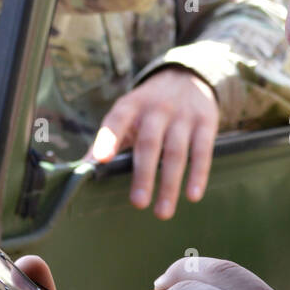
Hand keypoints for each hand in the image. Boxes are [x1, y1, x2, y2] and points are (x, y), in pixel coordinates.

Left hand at [89, 67, 218, 220]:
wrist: (187, 76)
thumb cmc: (149, 106)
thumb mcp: (127, 113)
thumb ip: (108, 139)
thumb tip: (83, 168)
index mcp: (131, 106)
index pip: (117, 120)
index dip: (108, 138)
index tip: (100, 160)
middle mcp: (157, 109)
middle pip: (149, 143)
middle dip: (143, 174)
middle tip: (138, 203)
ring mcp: (183, 116)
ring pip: (175, 152)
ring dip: (169, 184)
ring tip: (162, 212)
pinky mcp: (206, 123)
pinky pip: (202, 151)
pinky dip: (198, 174)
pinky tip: (192, 195)